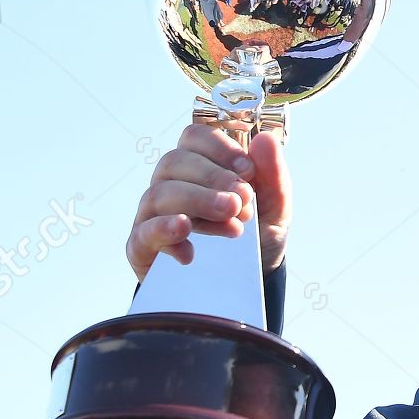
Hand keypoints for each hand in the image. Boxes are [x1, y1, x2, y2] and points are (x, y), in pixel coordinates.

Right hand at [126, 122, 291, 281]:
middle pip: (174, 162)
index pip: (194, 137)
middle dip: (212, 179)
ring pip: (160, 194)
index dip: (219, 148)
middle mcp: (171, 184)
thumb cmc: (258, 235)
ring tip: (231, 223)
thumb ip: (273, 175)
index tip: (247, 170)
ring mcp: (153, 214)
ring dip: (197, 203)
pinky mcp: (143, 246)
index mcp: (199, 166)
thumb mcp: (275, 207)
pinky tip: (190, 248)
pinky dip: (166, 233)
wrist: (249, 281)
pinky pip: (143, 232)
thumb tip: (265, 140)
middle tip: (241, 202)